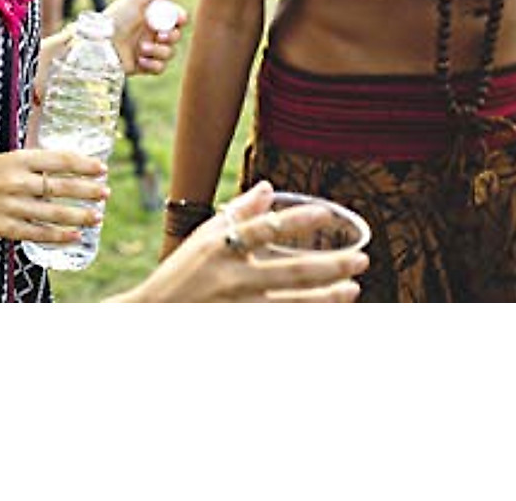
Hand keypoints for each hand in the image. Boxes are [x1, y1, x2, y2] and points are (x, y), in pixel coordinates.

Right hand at [0, 149, 109, 242]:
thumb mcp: (7, 157)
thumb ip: (34, 163)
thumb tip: (68, 168)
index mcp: (18, 159)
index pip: (60, 160)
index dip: (84, 165)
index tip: (101, 168)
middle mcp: (17, 181)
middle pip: (62, 186)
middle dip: (88, 190)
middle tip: (106, 193)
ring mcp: (12, 205)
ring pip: (54, 212)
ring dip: (80, 215)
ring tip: (98, 217)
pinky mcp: (5, 227)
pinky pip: (38, 233)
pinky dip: (59, 236)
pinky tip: (76, 236)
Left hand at [102, 0, 186, 75]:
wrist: (99, 42)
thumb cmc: (115, 18)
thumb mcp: (133, 0)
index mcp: (152, 18)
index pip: (175, 18)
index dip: (181, 18)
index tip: (179, 19)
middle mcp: (151, 34)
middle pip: (175, 37)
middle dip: (172, 37)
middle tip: (160, 36)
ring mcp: (148, 50)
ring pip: (169, 53)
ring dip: (159, 51)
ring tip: (142, 48)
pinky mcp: (143, 66)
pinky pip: (160, 68)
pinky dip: (153, 64)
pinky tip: (141, 60)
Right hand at [116, 181, 368, 301]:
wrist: (154, 315)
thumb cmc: (182, 272)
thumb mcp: (204, 237)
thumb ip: (238, 212)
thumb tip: (269, 188)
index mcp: (220, 247)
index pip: (265, 229)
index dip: (297, 220)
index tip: (326, 213)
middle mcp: (232, 277)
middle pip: (293, 272)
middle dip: (332, 266)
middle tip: (361, 260)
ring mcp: (239, 307)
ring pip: (296, 305)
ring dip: (328, 298)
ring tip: (352, 289)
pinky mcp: (242, 327)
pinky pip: (285, 324)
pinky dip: (308, 319)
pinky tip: (327, 313)